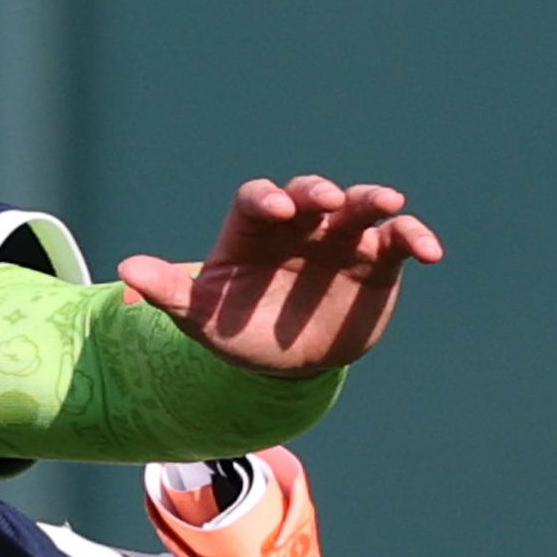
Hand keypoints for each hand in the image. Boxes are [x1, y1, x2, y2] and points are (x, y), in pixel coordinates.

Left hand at [117, 175, 443, 377]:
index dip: (267, 197)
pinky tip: (430, 251)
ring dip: (373, 199)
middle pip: (312, 192)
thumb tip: (125, 271)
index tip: (278, 209)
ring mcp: (342, 238)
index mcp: (255, 229)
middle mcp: (302, 224)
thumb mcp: (200, 316)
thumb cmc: (238, 330)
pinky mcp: (379, 260)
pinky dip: (416, 237)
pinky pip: (400, 239)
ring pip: (360, 207)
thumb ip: (169, 291)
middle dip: (320, 192)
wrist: (286, 364)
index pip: (258, 198)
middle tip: (325, 201)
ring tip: (386, 203)